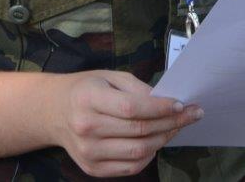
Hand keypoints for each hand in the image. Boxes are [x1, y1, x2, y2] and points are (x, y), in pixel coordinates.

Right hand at [51, 70, 200, 176]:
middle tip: (190, 115)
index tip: (181, 104)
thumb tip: (166, 101)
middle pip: (139, 131)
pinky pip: (130, 167)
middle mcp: (86, 128)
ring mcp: (88, 152)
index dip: (160, 108)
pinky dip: (149, 156)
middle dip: (171, 123)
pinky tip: (156, 142)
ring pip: (138, 152)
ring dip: (164, 140)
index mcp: (89, 99)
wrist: (54, 111)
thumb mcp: (109, 76)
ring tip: (175, 127)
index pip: (132, 108)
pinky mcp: (92, 168)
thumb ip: (137, 88)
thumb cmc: (86, 89)